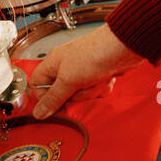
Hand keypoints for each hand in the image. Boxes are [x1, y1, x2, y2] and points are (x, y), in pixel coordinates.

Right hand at [27, 26, 143, 119]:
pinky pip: (94, 91)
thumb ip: (53, 98)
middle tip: (81, 86)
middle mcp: (65, 67)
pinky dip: (101, 88)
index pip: (37, 86)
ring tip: (96, 80)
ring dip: (91, 91)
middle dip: (76, 95)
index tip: (56, 104)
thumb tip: (38, 112)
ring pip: (80, 95)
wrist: (124, 47)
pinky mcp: (96, 76)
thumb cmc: (94, 54)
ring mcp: (81, 72)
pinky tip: (105, 79)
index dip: (45, 98)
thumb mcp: (68, 80)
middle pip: (61, 94)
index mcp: (52, 64)